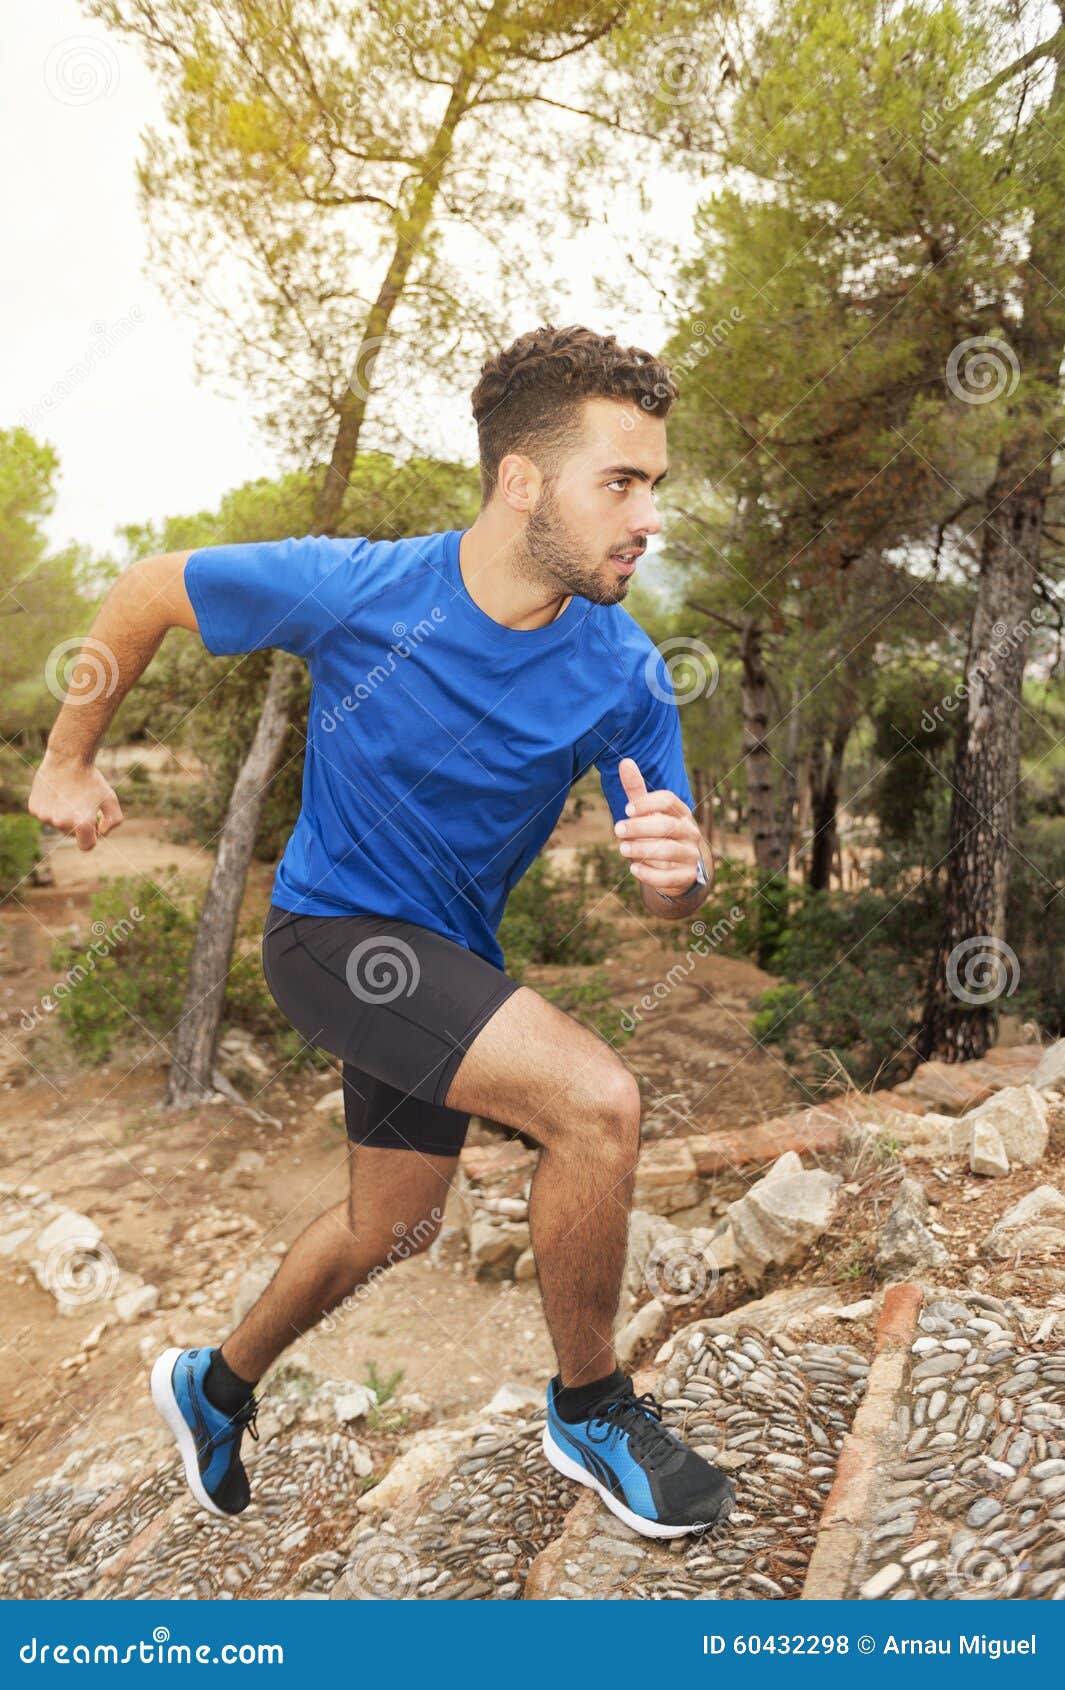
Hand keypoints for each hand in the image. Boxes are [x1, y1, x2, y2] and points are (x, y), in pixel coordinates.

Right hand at [27, 752, 123, 852]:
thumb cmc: (91, 780)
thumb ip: (114, 821)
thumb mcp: (111, 799)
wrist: (67, 758)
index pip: (86, 846)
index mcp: (81, 823)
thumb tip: (100, 832)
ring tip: (68, 795)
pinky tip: (56, 792)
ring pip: (57, 823)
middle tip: (82, 802)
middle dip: (78, 822)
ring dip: (64, 814)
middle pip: (71, 834)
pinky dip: (51, 807)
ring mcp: (45, 816)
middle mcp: (61, 823)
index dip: (92, 837)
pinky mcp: (34, 808)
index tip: (94, 824)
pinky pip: (45, 815)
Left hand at [613, 757, 703, 896]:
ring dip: (642, 849)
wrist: (678, 868)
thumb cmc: (658, 834)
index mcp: (681, 812)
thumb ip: (636, 790)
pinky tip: (633, 869)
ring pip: (669, 851)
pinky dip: (650, 874)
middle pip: (667, 826)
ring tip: (622, 848)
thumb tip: (625, 761)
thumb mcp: (648, 812)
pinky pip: (670, 877)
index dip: (647, 803)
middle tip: (617, 829)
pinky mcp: (687, 876)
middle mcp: (690, 832)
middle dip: (639, 827)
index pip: (669, 800)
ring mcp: (691, 855)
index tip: (627, 809)